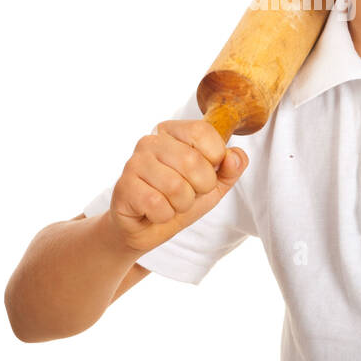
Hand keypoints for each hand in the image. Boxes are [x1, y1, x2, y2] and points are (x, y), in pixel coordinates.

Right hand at [108, 119, 248, 255]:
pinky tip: (155, 212)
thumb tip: (236, 157)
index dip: (214, 158)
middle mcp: (150, 141)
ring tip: (170, 203)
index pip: (203, 132)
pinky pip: (158, 204)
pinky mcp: (124, 187)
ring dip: (181, 204)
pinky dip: (164, 215)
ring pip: (176, 186)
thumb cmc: (178, 200)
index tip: (206, 172)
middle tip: (188, 194)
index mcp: (172, 131)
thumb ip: (230, 169)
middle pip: (192, 160)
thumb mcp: (213, 185)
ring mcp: (134, 163)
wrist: (145, 228)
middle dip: (200, 187)